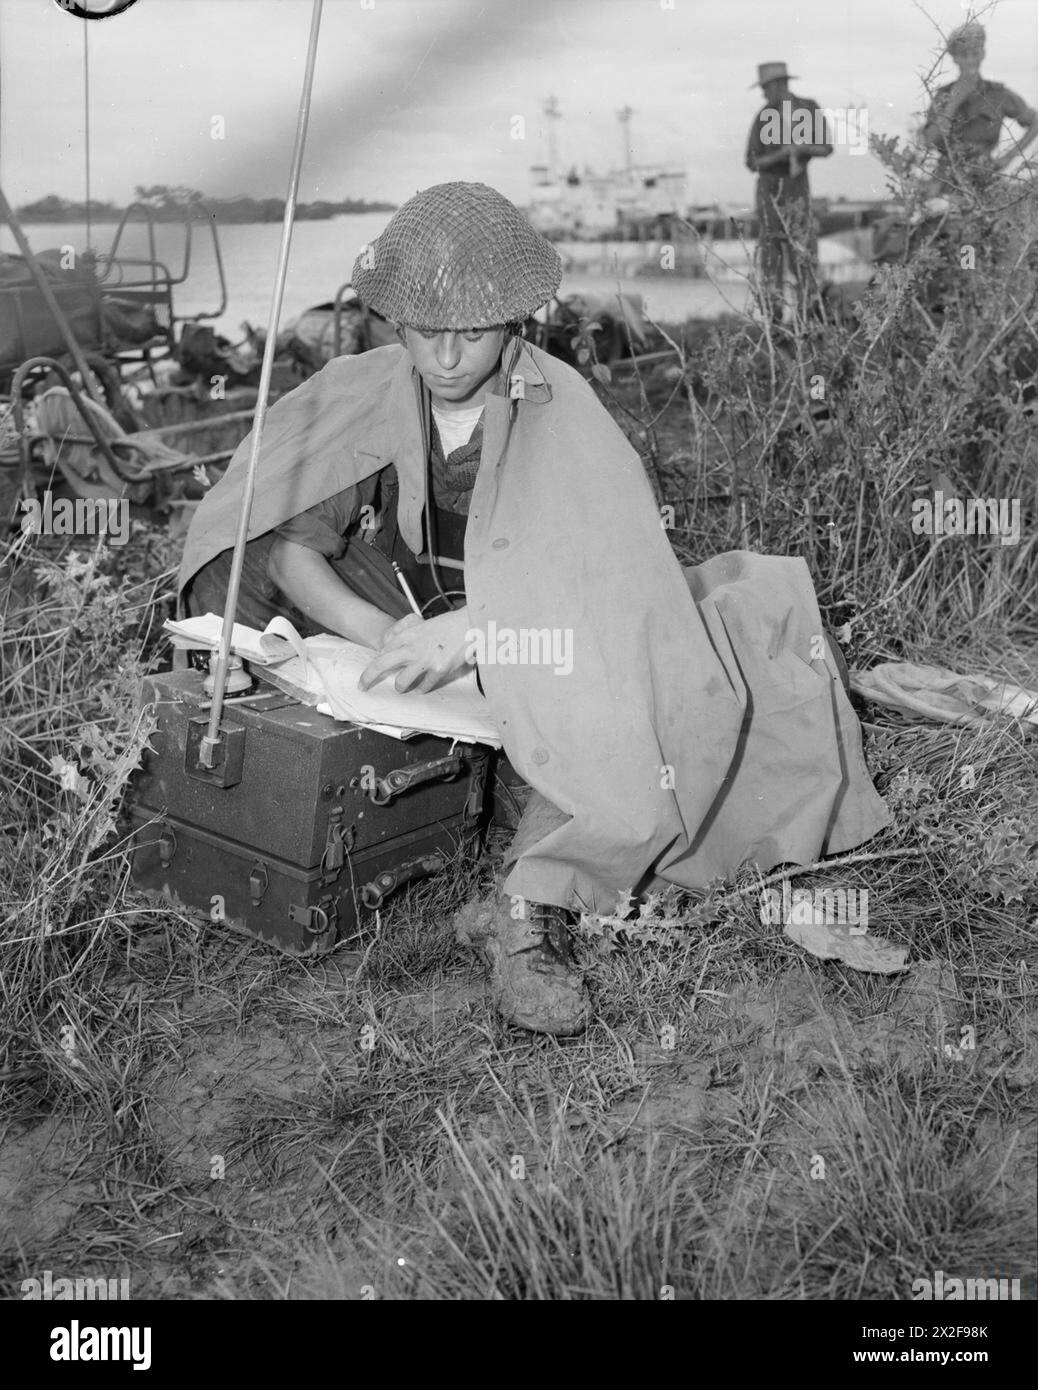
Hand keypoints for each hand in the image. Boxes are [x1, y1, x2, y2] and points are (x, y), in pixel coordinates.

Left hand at [358, 606, 473, 693]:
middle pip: (381, 664)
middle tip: (363, 686)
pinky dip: (422, 689)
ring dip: (400, 687)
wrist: (470, 624)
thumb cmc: (448, 624)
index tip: (369, 671)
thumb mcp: (422, 625)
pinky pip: (424, 686)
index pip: (383, 651)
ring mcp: (424, 660)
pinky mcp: (438, 670)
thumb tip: (389, 645)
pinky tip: (422, 689)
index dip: (374, 663)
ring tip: (402, 688)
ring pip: (402, 682)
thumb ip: (405, 634)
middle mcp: (412, 647)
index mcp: (407, 634)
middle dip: (368, 677)